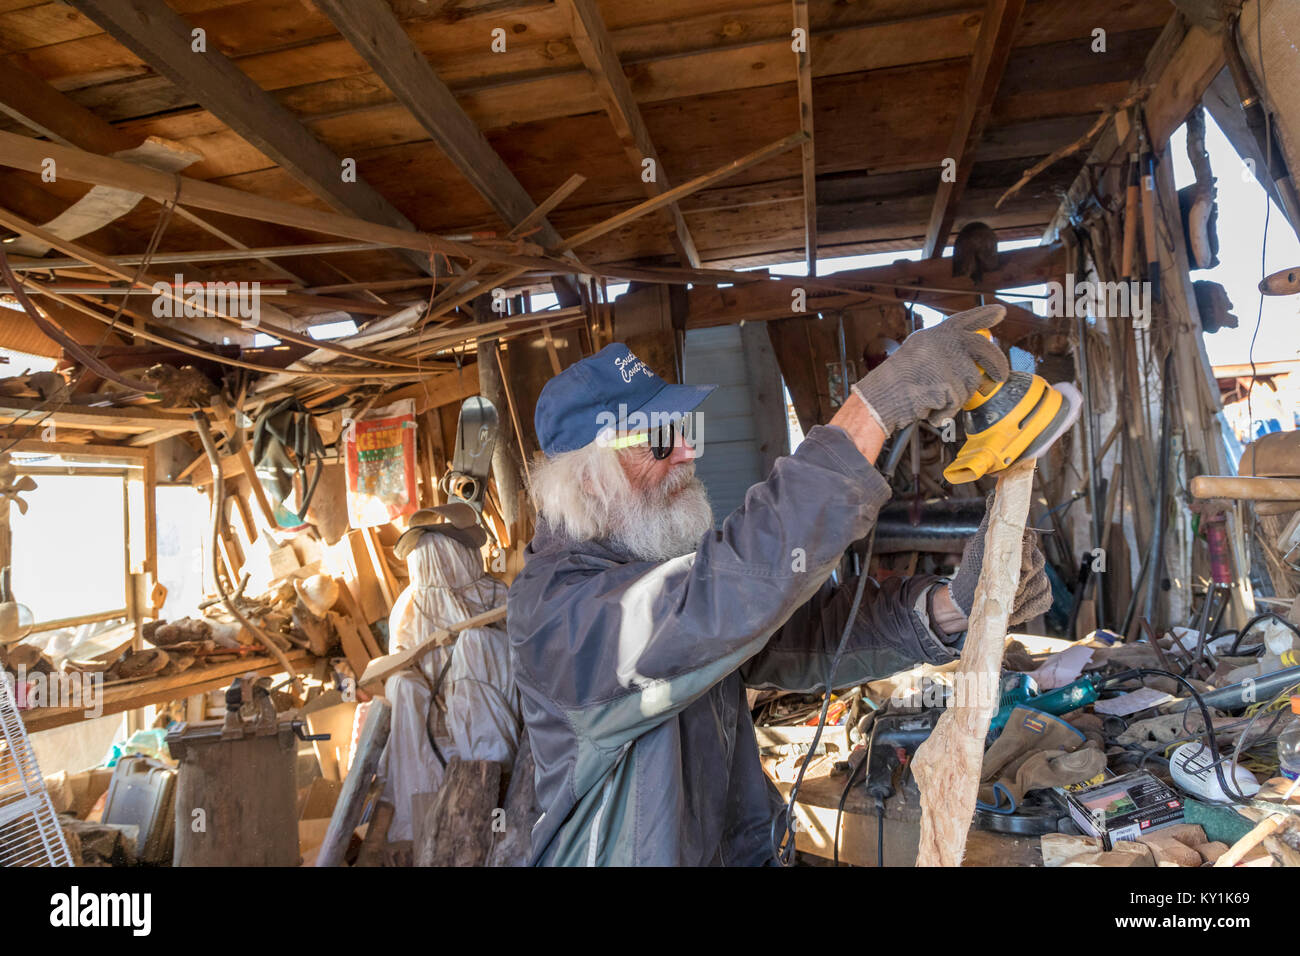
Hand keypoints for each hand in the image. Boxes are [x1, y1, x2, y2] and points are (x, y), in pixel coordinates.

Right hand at [850, 304, 1009, 434]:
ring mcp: (949, 361)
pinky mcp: (951, 382)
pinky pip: (960, 401)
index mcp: (935, 334)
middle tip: (1000, 374)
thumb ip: (943, 350)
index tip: (1000, 312)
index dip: (985, 315)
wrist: (880, 398)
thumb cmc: (895, 382)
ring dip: (959, 395)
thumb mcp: (919, 354)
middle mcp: (944, 342)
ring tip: (935, 397)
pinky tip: (930, 407)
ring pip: (972, 380)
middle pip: (983, 348)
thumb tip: (970, 357)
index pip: (966, 319)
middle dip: (996, 363)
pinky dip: (947, 410)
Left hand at [947, 494, 1052, 626]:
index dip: (1024, 553)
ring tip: (1003, 600)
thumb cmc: (973, 568)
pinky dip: (1027, 608)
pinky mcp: (1040, 599)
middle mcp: (1034, 560)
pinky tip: (1013, 611)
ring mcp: (1039, 580)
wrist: (968, 598)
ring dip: (1020, 596)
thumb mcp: (979, 544)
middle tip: (1002, 586)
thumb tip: (993, 497)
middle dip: (1019, 578)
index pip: (1031, 541)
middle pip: (1038, 565)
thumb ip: (989, 523)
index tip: (1015, 564)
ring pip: (1040, 585)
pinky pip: (1041, 602)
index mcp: (1021, 544)